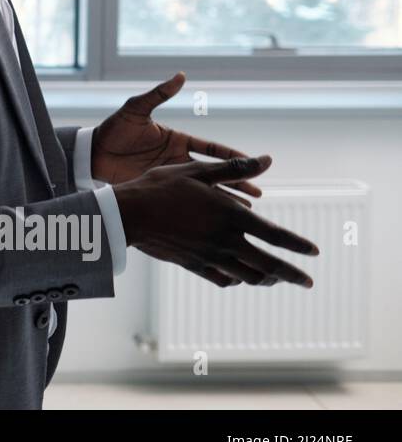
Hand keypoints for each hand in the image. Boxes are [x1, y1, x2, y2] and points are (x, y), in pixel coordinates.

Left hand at [92, 71, 261, 198]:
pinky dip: (199, 210)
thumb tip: (181, 75)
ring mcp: (169, 177)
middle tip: (258, 193)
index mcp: (178, 139)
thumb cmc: (113, 128)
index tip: (254, 163)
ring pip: (203, 191)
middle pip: (213, 172)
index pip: (213, 148)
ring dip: (222, 200)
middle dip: (236, 182)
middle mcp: (177, 160)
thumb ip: (159, 94)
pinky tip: (212, 220)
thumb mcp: (136, 109)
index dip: (233, 156)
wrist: (92, 153)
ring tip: (244, 212)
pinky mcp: (158, 190)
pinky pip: (183, 201)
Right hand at [113, 155, 318, 288]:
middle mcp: (224, 241)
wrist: (126, 215)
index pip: (276, 235)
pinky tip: (240, 275)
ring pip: (248, 276)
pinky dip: (237, 279)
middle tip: (308, 282)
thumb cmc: (160, 187)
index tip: (315, 252)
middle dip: (292, 275)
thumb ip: (235, 167)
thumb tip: (268, 159)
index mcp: (230, 216)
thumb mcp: (197, 171)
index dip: (298, 245)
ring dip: (266, 279)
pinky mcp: (193, 265)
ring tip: (276, 279)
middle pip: (268, 265)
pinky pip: (223, 279)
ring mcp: (209, 257)